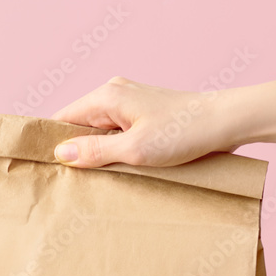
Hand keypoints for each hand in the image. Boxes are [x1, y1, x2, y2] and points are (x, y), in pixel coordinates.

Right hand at [50, 76, 238, 167]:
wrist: (227, 121)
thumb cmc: (184, 132)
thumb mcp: (135, 149)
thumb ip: (96, 151)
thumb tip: (61, 152)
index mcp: (107, 96)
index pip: (64, 118)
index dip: (53, 142)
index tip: (48, 168)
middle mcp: (116, 93)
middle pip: (82, 125)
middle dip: (79, 152)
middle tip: (77, 181)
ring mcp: (133, 102)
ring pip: (103, 131)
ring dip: (102, 153)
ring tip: (103, 177)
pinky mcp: (148, 114)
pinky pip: (121, 133)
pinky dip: (119, 150)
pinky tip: (125, 168)